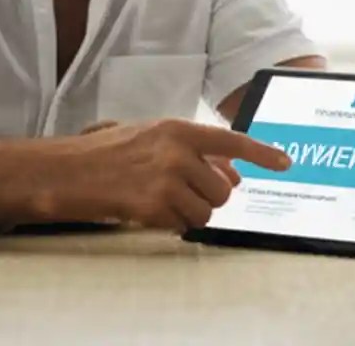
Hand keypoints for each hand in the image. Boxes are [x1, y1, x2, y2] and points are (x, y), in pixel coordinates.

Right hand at [63, 118, 287, 231]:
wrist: (69, 171)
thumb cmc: (109, 153)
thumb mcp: (153, 139)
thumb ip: (193, 152)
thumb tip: (233, 174)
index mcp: (178, 130)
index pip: (232, 141)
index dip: (262, 153)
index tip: (285, 162)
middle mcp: (176, 152)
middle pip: (223, 188)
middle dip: (211, 195)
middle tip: (185, 191)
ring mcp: (166, 180)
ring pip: (207, 210)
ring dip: (192, 212)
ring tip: (164, 200)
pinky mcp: (153, 207)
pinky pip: (183, 224)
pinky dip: (172, 223)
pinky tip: (149, 210)